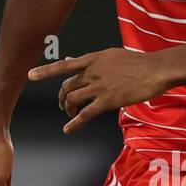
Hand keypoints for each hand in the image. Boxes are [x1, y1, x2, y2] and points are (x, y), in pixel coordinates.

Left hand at [27, 48, 171, 133]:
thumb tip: (72, 59)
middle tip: (62, 105)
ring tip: (69, 115)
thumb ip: (92, 60)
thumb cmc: (137, 63)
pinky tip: (68, 129)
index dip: (45, 71)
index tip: (31, 75)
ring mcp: (99, 87)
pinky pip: (85, 114)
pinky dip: (74, 123)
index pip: (64, 65)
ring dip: (68, 109)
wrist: (154, 70)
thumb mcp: (111, 56)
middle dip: (61, 98)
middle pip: (67, 86)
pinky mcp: (107, 101)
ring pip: (73, 100)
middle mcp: (92, 72)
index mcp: (93, 59)